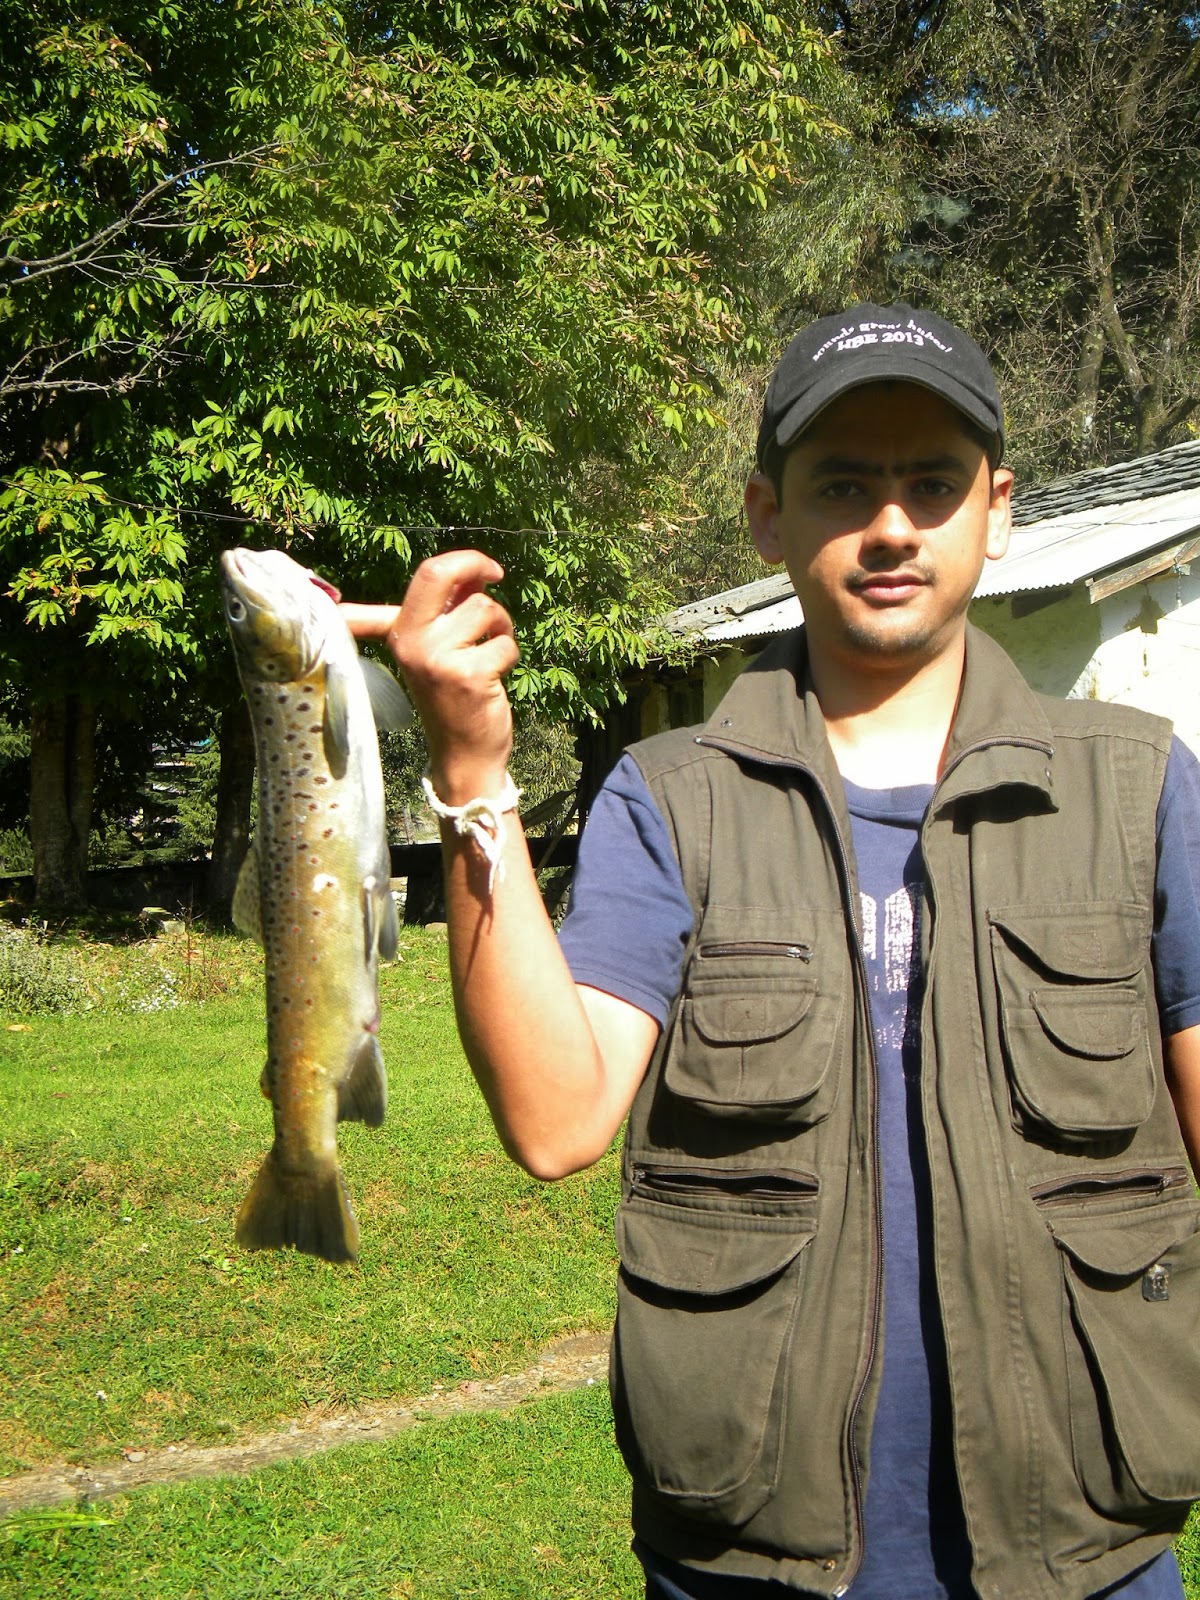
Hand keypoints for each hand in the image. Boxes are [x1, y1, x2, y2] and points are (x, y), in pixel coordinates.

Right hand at [342, 550, 518, 803]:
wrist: (464, 754)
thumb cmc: (455, 698)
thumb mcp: (441, 650)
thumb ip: (450, 611)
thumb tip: (476, 574)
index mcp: (401, 632)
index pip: (419, 578)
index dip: (459, 558)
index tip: (482, 567)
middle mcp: (411, 642)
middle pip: (439, 574)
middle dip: (475, 565)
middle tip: (496, 574)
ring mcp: (436, 659)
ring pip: (483, 608)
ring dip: (500, 626)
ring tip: (492, 651)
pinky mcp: (467, 675)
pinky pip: (503, 642)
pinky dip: (510, 654)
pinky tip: (497, 674)